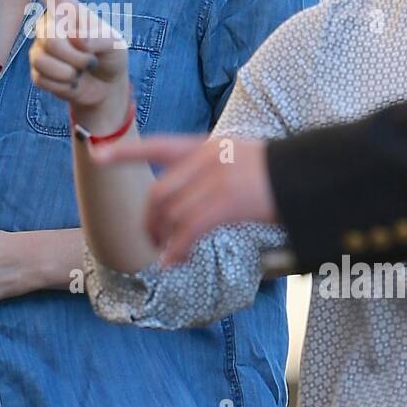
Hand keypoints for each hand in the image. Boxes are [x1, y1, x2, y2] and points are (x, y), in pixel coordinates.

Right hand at [12, 0, 129, 124]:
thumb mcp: (115, 43)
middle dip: (74, 56)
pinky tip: (72, 83)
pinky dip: (64, 86)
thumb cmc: (110, 56)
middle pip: (49, 37)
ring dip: (70, 73)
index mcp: (68, 10)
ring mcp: (40, 47)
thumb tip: (76, 40)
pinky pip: (42, 79)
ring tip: (81, 72)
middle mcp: (50, 24)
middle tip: (90, 62)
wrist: (106, 86)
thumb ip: (99, 38)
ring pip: (44, 60)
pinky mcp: (37, 70)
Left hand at [89, 133, 276, 264]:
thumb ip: (211, 170)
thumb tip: (188, 197)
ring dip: (162, 239)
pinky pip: (189, 230)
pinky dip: (177, 249)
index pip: (157, 146)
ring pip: (171, 213)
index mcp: (206, 146)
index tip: (96, 155)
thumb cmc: (279, 174)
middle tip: (150, 240)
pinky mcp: (226, 203)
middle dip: (148, 221)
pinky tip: (176, 260)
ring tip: (165, 255)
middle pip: (159, 193)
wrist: (310, 173)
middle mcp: (206, 159)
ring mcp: (215, 180)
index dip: (124, 152)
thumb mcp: (240, 158)